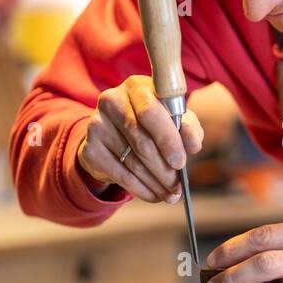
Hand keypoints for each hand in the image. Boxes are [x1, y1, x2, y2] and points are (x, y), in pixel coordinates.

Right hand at [77, 75, 202, 202]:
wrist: (115, 136)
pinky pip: (119, 174)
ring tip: (171, 195)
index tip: (180, 162)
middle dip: (164, 169)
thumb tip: (193, 145)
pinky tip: (154, 195)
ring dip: (155, 183)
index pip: (151, 111)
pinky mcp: (90, 148)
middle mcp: (112, 101)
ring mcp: (97, 124)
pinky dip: (140, 189)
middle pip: (141, 141)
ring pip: (132, 162)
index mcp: (137, 87)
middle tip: (178, 187)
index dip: (167, 139)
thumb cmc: (153, 124)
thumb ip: (188, 128)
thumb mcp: (174, 120)